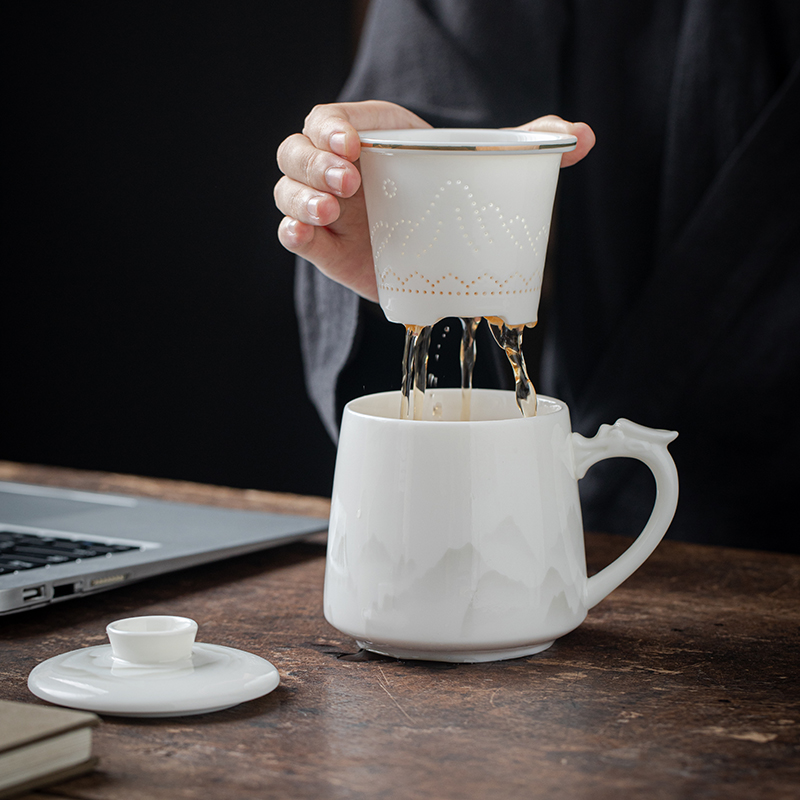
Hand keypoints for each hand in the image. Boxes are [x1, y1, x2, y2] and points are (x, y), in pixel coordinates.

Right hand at [274, 102, 594, 301]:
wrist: (439, 250)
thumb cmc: (454, 195)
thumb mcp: (485, 167)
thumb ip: (526, 146)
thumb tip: (583, 136)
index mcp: (372, 138)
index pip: (331, 119)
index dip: (331, 127)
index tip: (354, 143)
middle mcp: (341, 170)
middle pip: (298, 150)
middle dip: (315, 160)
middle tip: (351, 178)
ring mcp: (330, 210)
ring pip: (288, 189)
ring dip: (300, 195)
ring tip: (329, 209)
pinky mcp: (328, 248)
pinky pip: (293, 233)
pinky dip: (293, 231)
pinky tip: (306, 232)